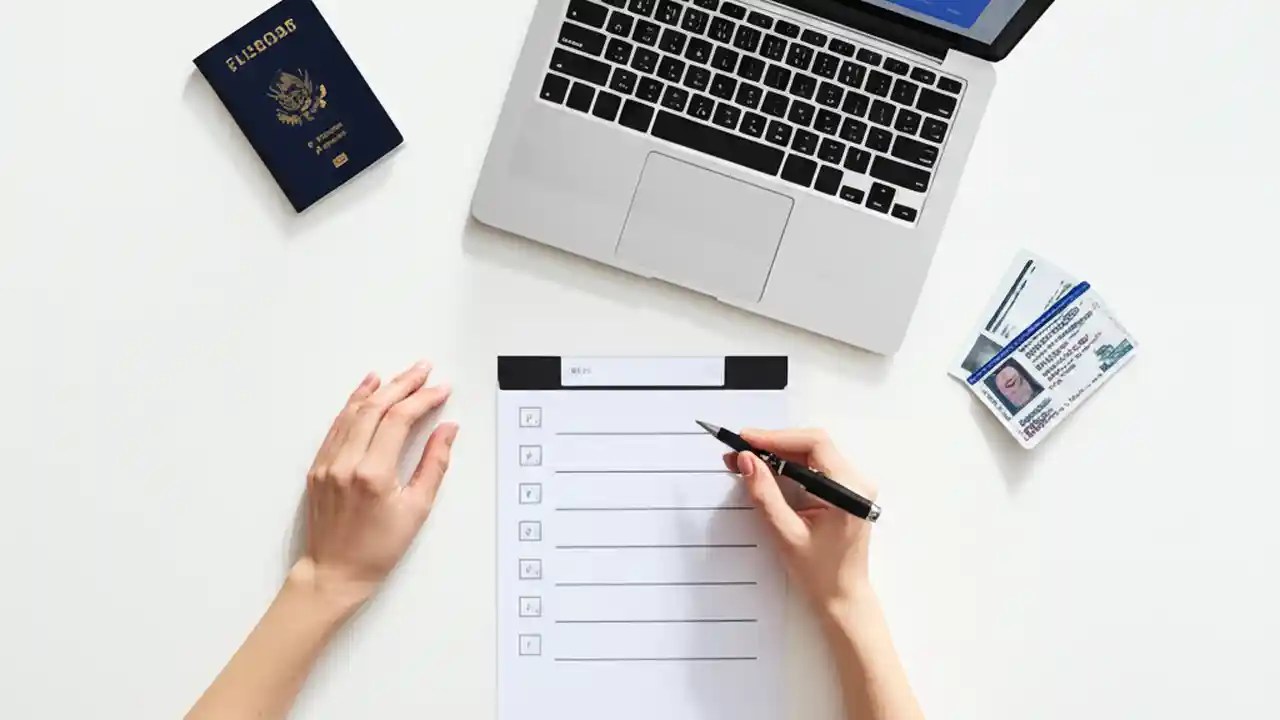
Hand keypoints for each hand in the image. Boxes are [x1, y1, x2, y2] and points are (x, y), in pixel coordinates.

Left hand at [295, 361, 457, 606]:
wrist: (334, 573)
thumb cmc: (379, 548)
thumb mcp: (417, 510)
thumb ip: (434, 464)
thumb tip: (448, 429)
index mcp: (373, 474)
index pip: (399, 420)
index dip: (422, 399)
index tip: (441, 389)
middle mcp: (346, 463)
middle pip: (375, 408)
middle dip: (402, 385)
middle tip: (424, 370)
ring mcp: (327, 463)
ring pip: (352, 412)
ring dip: (377, 389)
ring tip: (398, 374)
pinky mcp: (317, 467)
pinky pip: (336, 427)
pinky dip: (352, 405)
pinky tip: (365, 391)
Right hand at [728, 428, 877, 620]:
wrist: (842, 597)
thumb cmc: (820, 573)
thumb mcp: (786, 534)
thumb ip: (765, 494)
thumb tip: (746, 461)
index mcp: (848, 489)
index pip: (814, 444)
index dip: (777, 437)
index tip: (746, 439)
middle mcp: (855, 482)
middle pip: (812, 444)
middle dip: (773, 444)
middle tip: (739, 450)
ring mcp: (851, 485)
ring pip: (811, 453)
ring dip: (778, 453)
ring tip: (746, 459)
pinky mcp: (843, 491)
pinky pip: (814, 467)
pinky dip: (788, 465)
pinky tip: (766, 469)